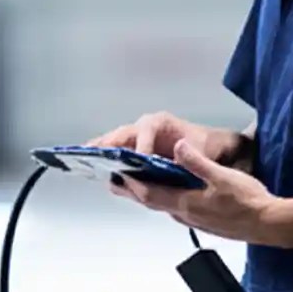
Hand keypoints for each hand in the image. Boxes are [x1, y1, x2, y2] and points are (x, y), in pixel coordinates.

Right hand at [86, 111, 246, 166]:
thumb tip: (174, 165)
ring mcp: (136, 138)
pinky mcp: (133, 150)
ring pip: (114, 143)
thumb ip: (187, 159)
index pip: (145, 131)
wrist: (209, 147)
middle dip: (106, 146)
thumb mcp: (199, 151)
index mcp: (159, 123)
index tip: (138, 160)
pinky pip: (115, 153)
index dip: (141, 147)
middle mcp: (143, 128)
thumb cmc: (204, 146)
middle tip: (90, 156)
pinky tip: (92, 169)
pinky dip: (103, 160)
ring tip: (83, 162)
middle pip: (121, 135)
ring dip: (99, 153)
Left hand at [114, 140, 292, 247]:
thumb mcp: (223, 176)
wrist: (270, 225)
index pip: (149, 193)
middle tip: (114, 181)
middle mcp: (185, 215)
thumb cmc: (248, 201)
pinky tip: (169, 191)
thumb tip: (179, 146)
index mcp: (186, 203)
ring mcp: (195, 220)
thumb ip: (197, 162)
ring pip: (163, 205)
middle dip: (132, 190)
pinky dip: (164, 198)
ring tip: (136, 183)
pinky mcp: (204, 221)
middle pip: (151, 202)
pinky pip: (176, 208)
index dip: (131, 183)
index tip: (116, 173)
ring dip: (148, 194)